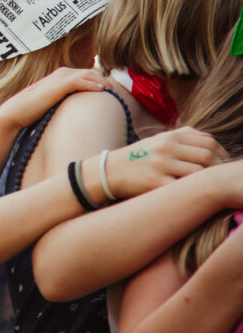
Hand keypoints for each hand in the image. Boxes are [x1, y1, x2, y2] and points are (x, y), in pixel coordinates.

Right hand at [0, 68, 106, 131]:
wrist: (17, 111)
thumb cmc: (34, 110)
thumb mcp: (55, 103)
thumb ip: (68, 102)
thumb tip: (82, 112)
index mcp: (63, 75)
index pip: (89, 73)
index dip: (102, 80)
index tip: (114, 91)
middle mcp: (63, 73)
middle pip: (92, 72)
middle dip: (107, 80)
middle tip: (119, 92)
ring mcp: (60, 78)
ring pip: (89, 74)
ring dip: (103, 82)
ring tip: (115, 92)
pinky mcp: (58, 85)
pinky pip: (80, 81)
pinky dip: (92, 85)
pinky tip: (102, 91)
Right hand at [105, 127, 227, 198]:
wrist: (108, 172)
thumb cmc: (138, 158)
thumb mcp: (158, 140)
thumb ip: (183, 136)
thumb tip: (211, 142)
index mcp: (170, 136)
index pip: (209, 142)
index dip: (222, 154)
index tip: (224, 166)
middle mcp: (166, 148)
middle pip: (207, 156)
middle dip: (219, 169)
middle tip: (221, 181)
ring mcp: (160, 165)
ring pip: (198, 173)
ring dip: (207, 182)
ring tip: (208, 189)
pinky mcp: (154, 182)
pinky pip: (182, 188)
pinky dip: (191, 193)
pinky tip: (192, 196)